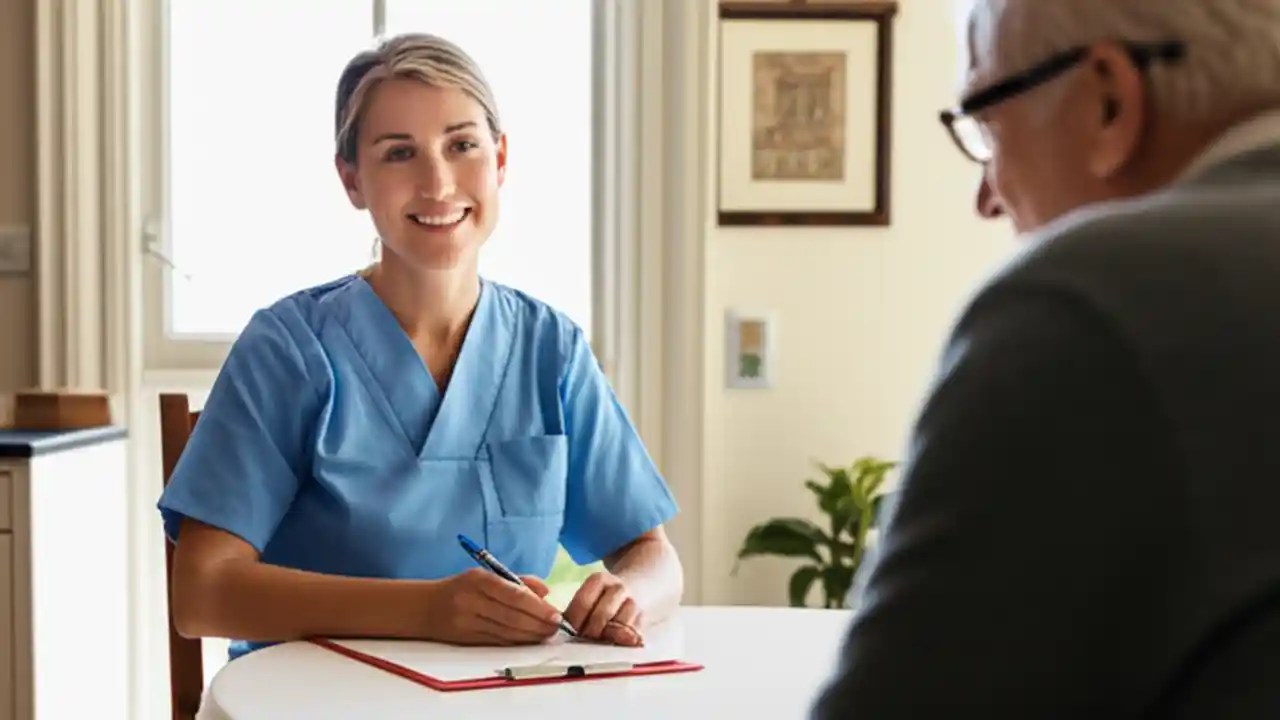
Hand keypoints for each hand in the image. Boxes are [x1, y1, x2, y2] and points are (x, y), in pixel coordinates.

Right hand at [425, 568, 563, 645]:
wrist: (423, 607)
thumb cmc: (460, 588)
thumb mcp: (484, 575)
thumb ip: (517, 581)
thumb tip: (546, 592)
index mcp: (478, 581)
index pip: (513, 595)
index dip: (537, 607)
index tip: (555, 614)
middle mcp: (471, 602)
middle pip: (512, 617)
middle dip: (538, 624)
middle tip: (556, 627)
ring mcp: (468, 623)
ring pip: (506, 633)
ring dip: (531, 636)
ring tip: (547, 634)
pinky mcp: (468, 640)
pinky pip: (498, 642)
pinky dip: (517, 642)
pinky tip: (530, 641)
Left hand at [564, 571, 643, 646]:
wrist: (637, 588)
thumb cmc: (603, 599)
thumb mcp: (590, 596)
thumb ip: (575, 612)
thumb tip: (557, 631)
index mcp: (600, 580)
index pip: (584, 602)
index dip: (574, 622)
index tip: (567, 634)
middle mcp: (619, 588)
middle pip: (601, 616)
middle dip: (589, 633)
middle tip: (582, 643)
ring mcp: (633, 604)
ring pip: (618, 627)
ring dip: (606, 639)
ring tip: (597, 646)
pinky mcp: (644, 620)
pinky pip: (632, 636)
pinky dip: (622, 644)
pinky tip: (613, 647)